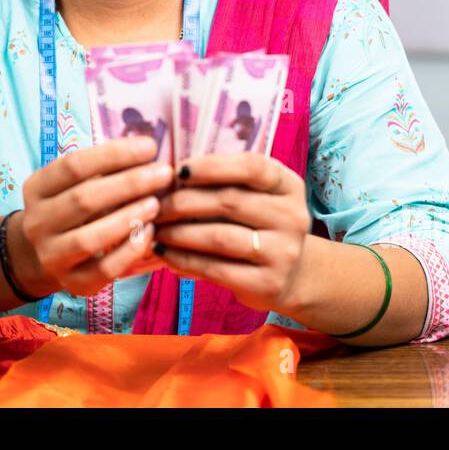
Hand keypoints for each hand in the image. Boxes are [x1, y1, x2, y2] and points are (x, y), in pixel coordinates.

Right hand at [16, 136, 174, 297]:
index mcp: (37, 189)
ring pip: (90, 238)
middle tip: (163, 173)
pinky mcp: (73, 283)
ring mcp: (52, 256)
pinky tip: (150, 232)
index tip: (149, 147)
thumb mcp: (76, 184)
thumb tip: (148, 149)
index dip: (114, 154)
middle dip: (129, 183)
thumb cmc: (74, 209)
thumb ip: (104, 168)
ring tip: (157, 203)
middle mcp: (37, 223)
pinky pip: (105, 268)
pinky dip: (130, 249)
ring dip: (128, 217)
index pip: (73, 166)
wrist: (48, 255)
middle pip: (84, 199)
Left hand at [152, 152, 311, 315]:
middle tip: (156, 206)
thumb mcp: (256, 197)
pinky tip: (164, 253)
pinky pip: (216, 268)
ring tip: (157, 230)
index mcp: (288, 186)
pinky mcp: (268, 283)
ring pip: (219, 236)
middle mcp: (292, 216)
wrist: (290, 275)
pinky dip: (184, 259)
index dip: (212, 166)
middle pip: (230, 201)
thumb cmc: (258, 225)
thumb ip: (225, 184)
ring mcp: (283, 252)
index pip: (252, 167)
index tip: (178, 171)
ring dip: (179, 232)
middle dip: (183, 202)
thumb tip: (168, 178)